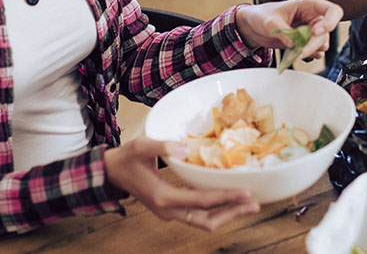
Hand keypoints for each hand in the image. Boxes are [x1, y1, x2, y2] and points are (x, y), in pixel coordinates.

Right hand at [103, 137, 259, 230]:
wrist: (112, 172)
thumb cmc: (127, 157)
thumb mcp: (142, 146)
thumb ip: (162, 146)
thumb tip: (184, 149)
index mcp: (163, 197)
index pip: (201, 202)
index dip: (225, 198)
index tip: (246, 194)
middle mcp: (169, 210)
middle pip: (207, 220)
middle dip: (232, 213)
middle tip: (254, 203)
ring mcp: (170, 212)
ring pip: (204, 221)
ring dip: (226, 213)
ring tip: (248, 204)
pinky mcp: (172, 209)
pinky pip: (198, 215)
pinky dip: (216, 209)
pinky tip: (229, 199)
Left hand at [235, 0, 342, 57]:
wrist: (253, 26)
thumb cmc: (262, 15)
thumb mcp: (270, 21)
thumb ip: (283, 32)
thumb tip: (294, 44)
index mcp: (309, 5)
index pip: (333, 11)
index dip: (330, 23)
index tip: (316, 32)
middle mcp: (312, 17)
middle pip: (326, 33)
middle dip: (313, 44)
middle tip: (299, 51)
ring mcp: (310, 30)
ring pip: (322, 43)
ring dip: (310, 50)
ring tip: (294, 52)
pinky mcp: (306, 42)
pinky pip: (315, 51)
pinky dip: (306, 54)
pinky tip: (295, 53)